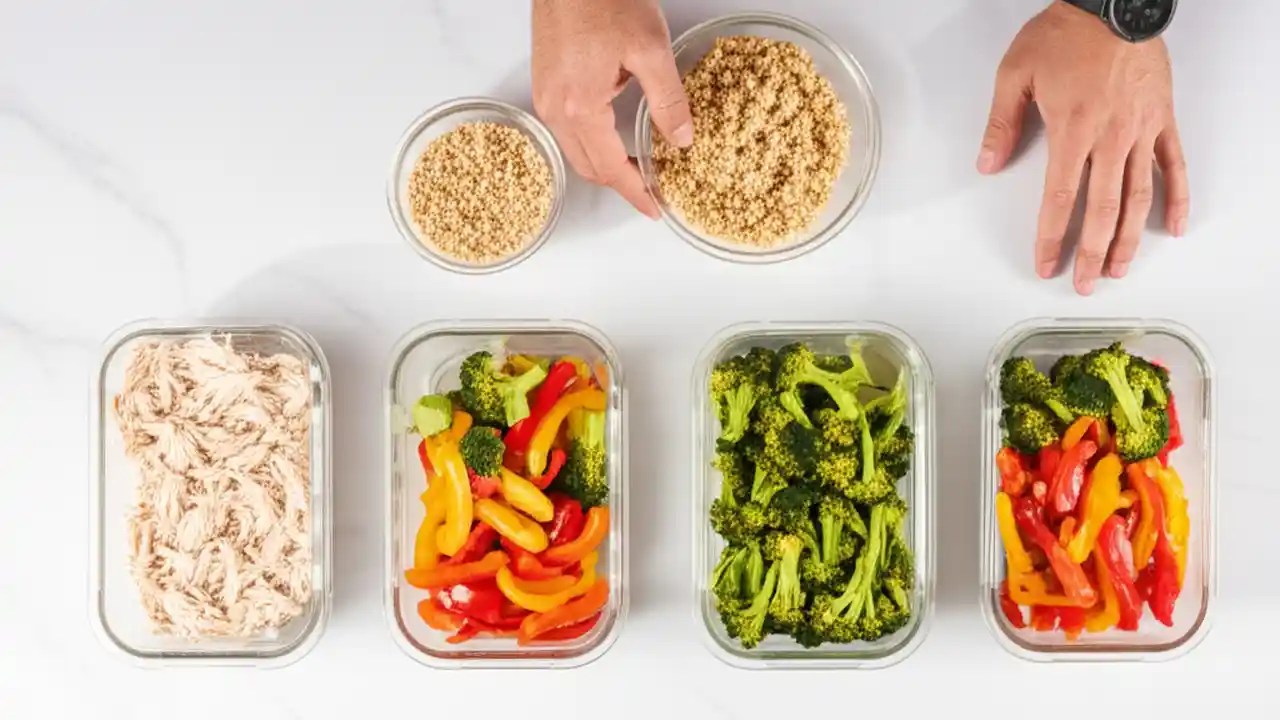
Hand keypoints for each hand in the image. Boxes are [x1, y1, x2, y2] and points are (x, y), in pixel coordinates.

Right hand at [532, 0, 692, 217]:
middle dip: (621, 184)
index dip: (635, 193)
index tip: (655, 209)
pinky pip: (568, 129)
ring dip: (606, 164)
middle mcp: (554, 108)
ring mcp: (545, 96)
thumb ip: (668, 100)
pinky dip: (592, 142)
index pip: (610, 168)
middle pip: (589, 167)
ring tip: (639, 166)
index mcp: (579, 107)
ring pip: (576, 150)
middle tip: (654, 190)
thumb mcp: (650, 48)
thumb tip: (683, 140)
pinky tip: (615, 136)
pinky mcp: (545, 83)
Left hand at [978, 1, 1188, 294]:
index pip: (1059, 199)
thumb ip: (1001, 124)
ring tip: (1119, 269)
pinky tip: (1172, 227)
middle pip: (1101, 209)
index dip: (1051, 237)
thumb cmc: (1065, 34)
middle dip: (1091, 252)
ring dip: (1129, 237)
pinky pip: (1173, 165)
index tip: (1047, 264)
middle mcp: (1109, 138)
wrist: (1114, 3)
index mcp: (1070, 131)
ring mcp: (1140, 131)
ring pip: (1138, 196)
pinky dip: (1175, 198)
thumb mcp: (1016, 73)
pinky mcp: (1162, 119)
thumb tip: (987, 164)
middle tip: (1085, 284)